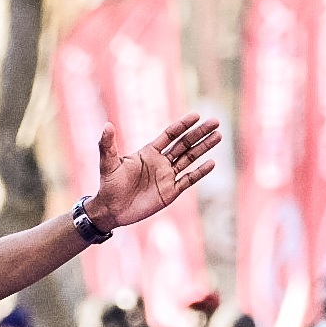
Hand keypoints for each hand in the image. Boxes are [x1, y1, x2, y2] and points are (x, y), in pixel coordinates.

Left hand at [82, 117, 221, 228]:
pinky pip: (188, 180)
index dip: (183, 125)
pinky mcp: (170, 192)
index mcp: (149, 152)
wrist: (111, 210)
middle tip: (216, 122)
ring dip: (204, 148)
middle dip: (199, 133)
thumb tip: (107, 125)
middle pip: (184, 144)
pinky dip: (200, 172)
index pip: (170, 135)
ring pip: (189, 159)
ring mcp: (167, 176)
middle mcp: (161, 162)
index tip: (197, 116)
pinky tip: (212, 163)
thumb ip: (107, 144)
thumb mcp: (108, 162)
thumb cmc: (108, 184)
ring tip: (218, 136)